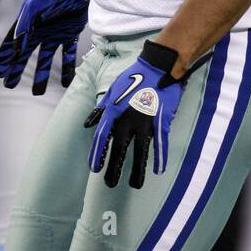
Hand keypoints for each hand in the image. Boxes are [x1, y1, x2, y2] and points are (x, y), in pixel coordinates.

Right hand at [0, 0, 88, 95]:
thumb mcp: (33, 7)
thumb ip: (25, 25)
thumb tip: (18, 47)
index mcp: (27, 26)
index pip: (12, 46)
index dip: (4, 59)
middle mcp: (38, 32)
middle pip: (25, 55)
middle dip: (16, 70)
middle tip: (9, 85)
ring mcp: (54, 34)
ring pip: (45, 59)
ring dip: (41, 75)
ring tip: (38, 92)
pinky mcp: (69, 34)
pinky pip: (67, 54)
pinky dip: (67, 68)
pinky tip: (66, 82)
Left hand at [84, 40, 183, 188]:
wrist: (159, 66)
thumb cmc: (135, 76)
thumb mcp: (112, 90)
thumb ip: (100, 109)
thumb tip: (88, 124)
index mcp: (114, 111)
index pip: (102, 137)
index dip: (97, 154)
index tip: (94, 168)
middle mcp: (127, 119)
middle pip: (118, 148)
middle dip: (113, 168)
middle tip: (109, 184)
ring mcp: (145, 122)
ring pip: (140, 150)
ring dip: (137, 169)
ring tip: (135, 185)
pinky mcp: (162, 121)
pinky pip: (160, 143)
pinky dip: (159, 157)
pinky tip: (157, 170)